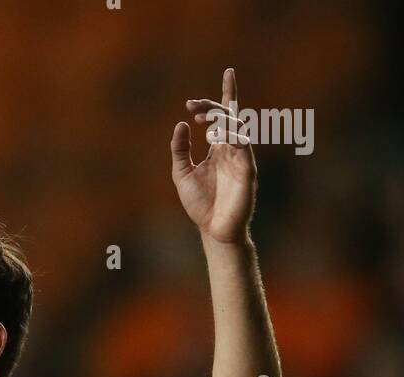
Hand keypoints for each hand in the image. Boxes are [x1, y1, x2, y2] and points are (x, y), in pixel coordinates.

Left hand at [171, 67, 255, 244]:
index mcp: (219, 147)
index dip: (223, 94)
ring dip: (220, 118)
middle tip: (191, 106)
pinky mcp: (248, 170)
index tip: (194, 97)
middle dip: (210, 107)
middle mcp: (232, 149)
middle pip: (228, 116)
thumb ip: (180, 150)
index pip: (224, 115)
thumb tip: (181, 124)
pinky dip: (232, 136)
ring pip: (238, 126)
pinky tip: (217, 135)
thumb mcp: (182, 174)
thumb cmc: (201, 205)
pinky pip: (244, 146)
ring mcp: (242, 158)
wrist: (214, 230)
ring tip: (201, 119)